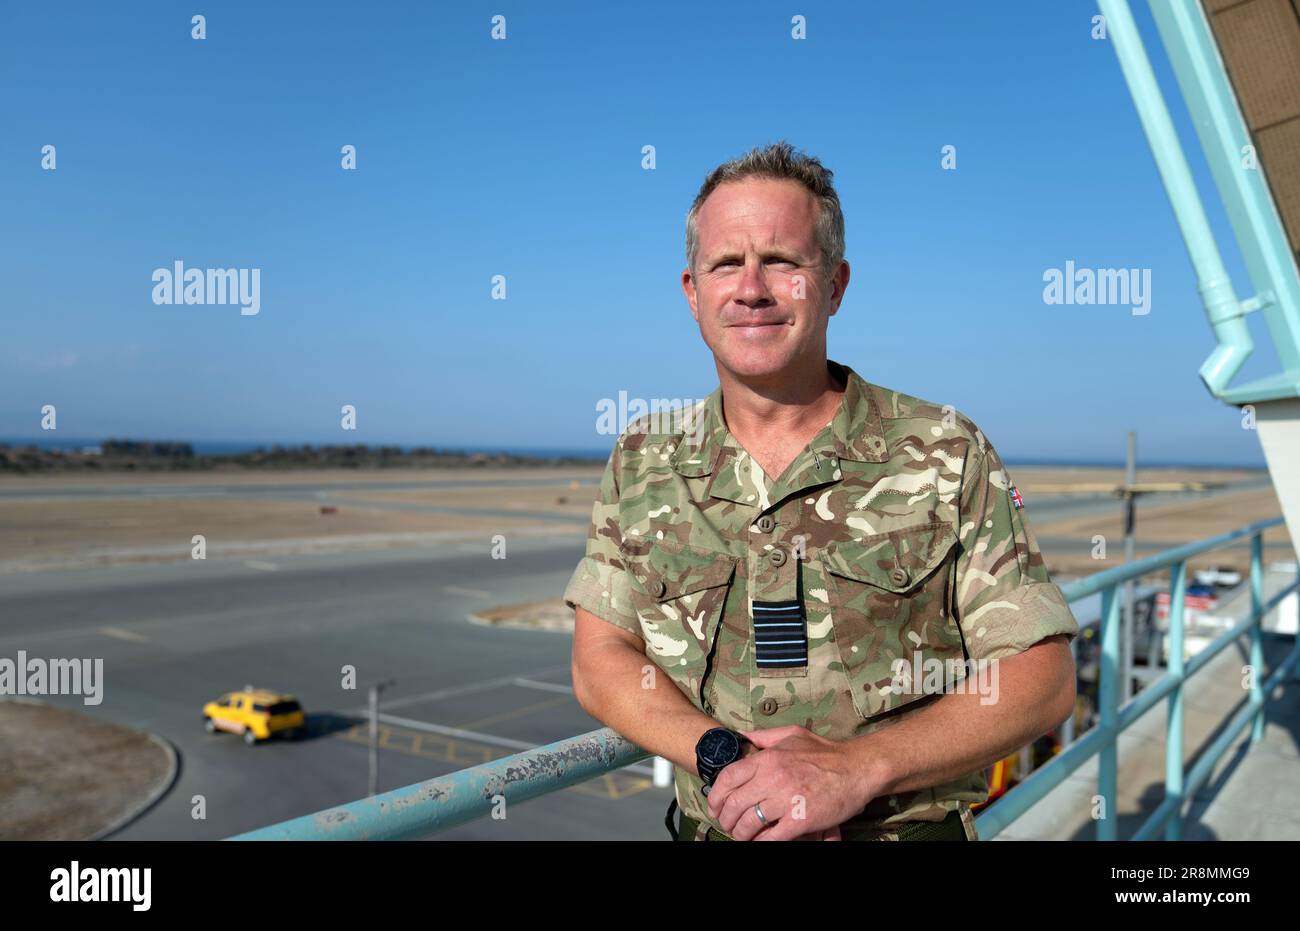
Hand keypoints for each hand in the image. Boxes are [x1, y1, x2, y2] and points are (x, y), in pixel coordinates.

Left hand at [706, 724, 884, 840]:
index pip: (728, 777)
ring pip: (749, 823)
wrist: (858, 768)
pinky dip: (761, 843)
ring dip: (740, 834)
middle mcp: (773, 777)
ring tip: (741, 836)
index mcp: (768, 758)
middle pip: (734, 804)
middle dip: (726, 819)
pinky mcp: (801, 819)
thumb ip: (763, 736)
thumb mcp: (792, 734)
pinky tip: (760, 842)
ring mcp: (787, 799)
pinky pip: (772, 837)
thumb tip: (739, 735)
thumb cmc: (826, 752)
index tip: (714, 806)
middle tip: (726, 825)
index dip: (715, 796)